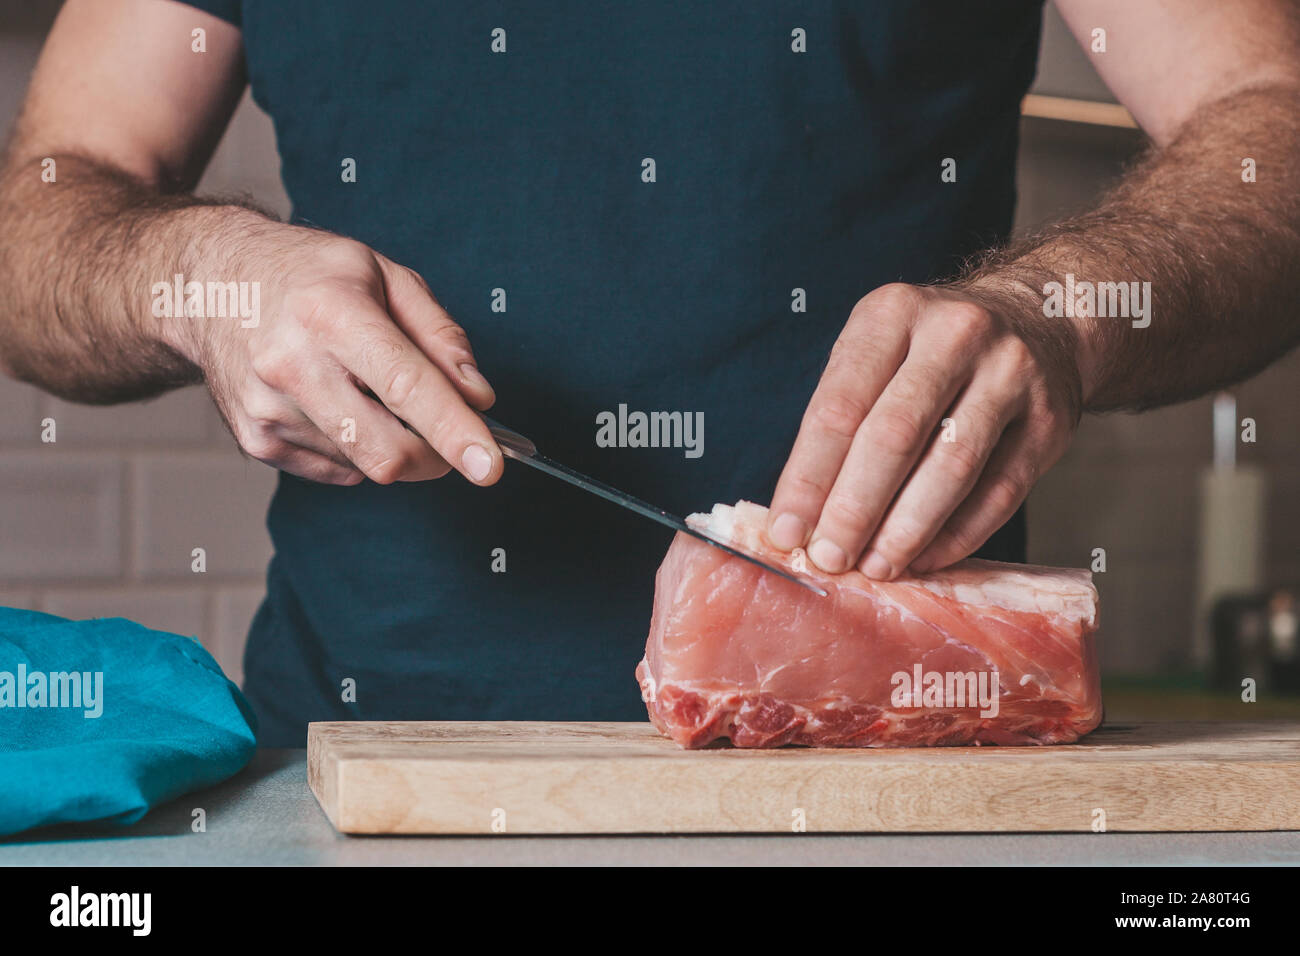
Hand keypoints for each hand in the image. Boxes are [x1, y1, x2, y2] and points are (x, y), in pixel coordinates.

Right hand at [172, 221, 502, 485]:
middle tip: (450, 433)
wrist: (208, 285)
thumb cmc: (307, 275)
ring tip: (372, 392)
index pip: (406, 386)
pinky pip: (336, 469)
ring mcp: (268, 409)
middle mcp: (292, 365)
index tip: (489, 466)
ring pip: (366, 466)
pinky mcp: (256, 440)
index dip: (454, 431)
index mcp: (332, 312)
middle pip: (388, 450)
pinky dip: (357, 449)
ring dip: (394, 445)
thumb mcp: (385, 275)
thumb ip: (441, 336)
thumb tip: (477, 397)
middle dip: (436, 457)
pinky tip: (339, 404)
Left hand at [767, 282, 1081, 577]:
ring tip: (876, 567)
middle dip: (855, 509)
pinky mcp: (1051, 419)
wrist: (1040, 318)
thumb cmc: (929, 352)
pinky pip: (1000, 491)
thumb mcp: (878, 351)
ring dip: (907, 529)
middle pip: (894, 436)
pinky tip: (925, 559)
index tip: (787, 533)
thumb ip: (841, 421)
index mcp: (892, 314)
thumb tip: (800, 517)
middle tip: (830, 558)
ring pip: (951, 466)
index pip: (839, 406)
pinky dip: (958, 534)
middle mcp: (955, 333)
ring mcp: (1011, 372)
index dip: (809, 477)